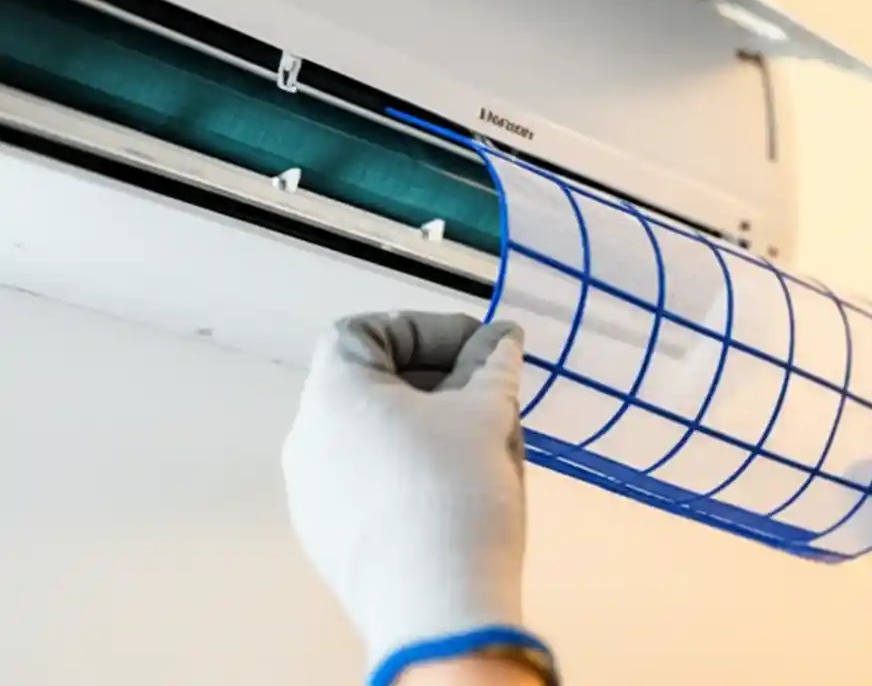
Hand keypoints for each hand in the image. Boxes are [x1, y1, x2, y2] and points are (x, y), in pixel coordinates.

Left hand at [283, 312, 551, 683]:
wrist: (437, 605)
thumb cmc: (456, 493)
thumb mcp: (487, 414)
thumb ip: (492, 366)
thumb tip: (501, 339)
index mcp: (333, 394)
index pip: (365, 331)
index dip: (425, 329)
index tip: (477, 348)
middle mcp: (308, 438)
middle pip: (368, 382)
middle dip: (435, 378)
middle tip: (489, 393)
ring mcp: (312, 491)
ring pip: (370, 434)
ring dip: (425, 424)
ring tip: (479, 443)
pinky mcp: (327, 536)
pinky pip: (366, 480)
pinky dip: (407, 468)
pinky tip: (453, 490)